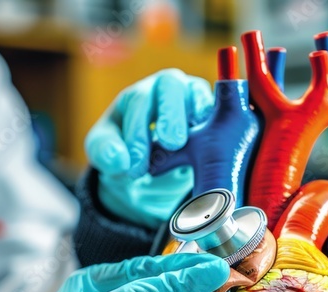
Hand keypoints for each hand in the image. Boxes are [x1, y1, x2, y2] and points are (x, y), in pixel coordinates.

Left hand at [86, 69, 212, 228]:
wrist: (150, 168)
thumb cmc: (126, 151)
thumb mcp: (105, 152)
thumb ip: (105, 153)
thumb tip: (119, 160)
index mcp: (138, 96)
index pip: (139, 102)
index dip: (138, 134)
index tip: (135, 167)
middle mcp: (168, 91)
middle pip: (171, 86)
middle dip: (171, 115)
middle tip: (171, 143)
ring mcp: (195, 102)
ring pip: (200, 96)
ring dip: (198, 117)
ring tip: (196, 143)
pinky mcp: (216, 120)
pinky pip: (222, 115)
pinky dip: (219, 128)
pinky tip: (215, 148)